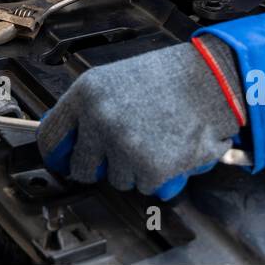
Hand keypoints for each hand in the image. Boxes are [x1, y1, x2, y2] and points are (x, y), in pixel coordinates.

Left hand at [37, 38, 246, 198]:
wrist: (213, 79)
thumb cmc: (171, 77)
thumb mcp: (116, 80)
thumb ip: (91, 108)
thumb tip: (71, 137)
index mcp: (86, 95)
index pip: (51, 137)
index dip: (58, 152)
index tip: (64, 159)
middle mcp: (100, 121)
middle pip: (81, 167)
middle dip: (100, 164)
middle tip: (121, 150)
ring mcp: (123, 146)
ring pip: (116, 179)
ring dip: (133, 168)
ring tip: (153, 139)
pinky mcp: (149, 168)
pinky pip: (144, 186)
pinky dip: (157, 175)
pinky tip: (168, 149)